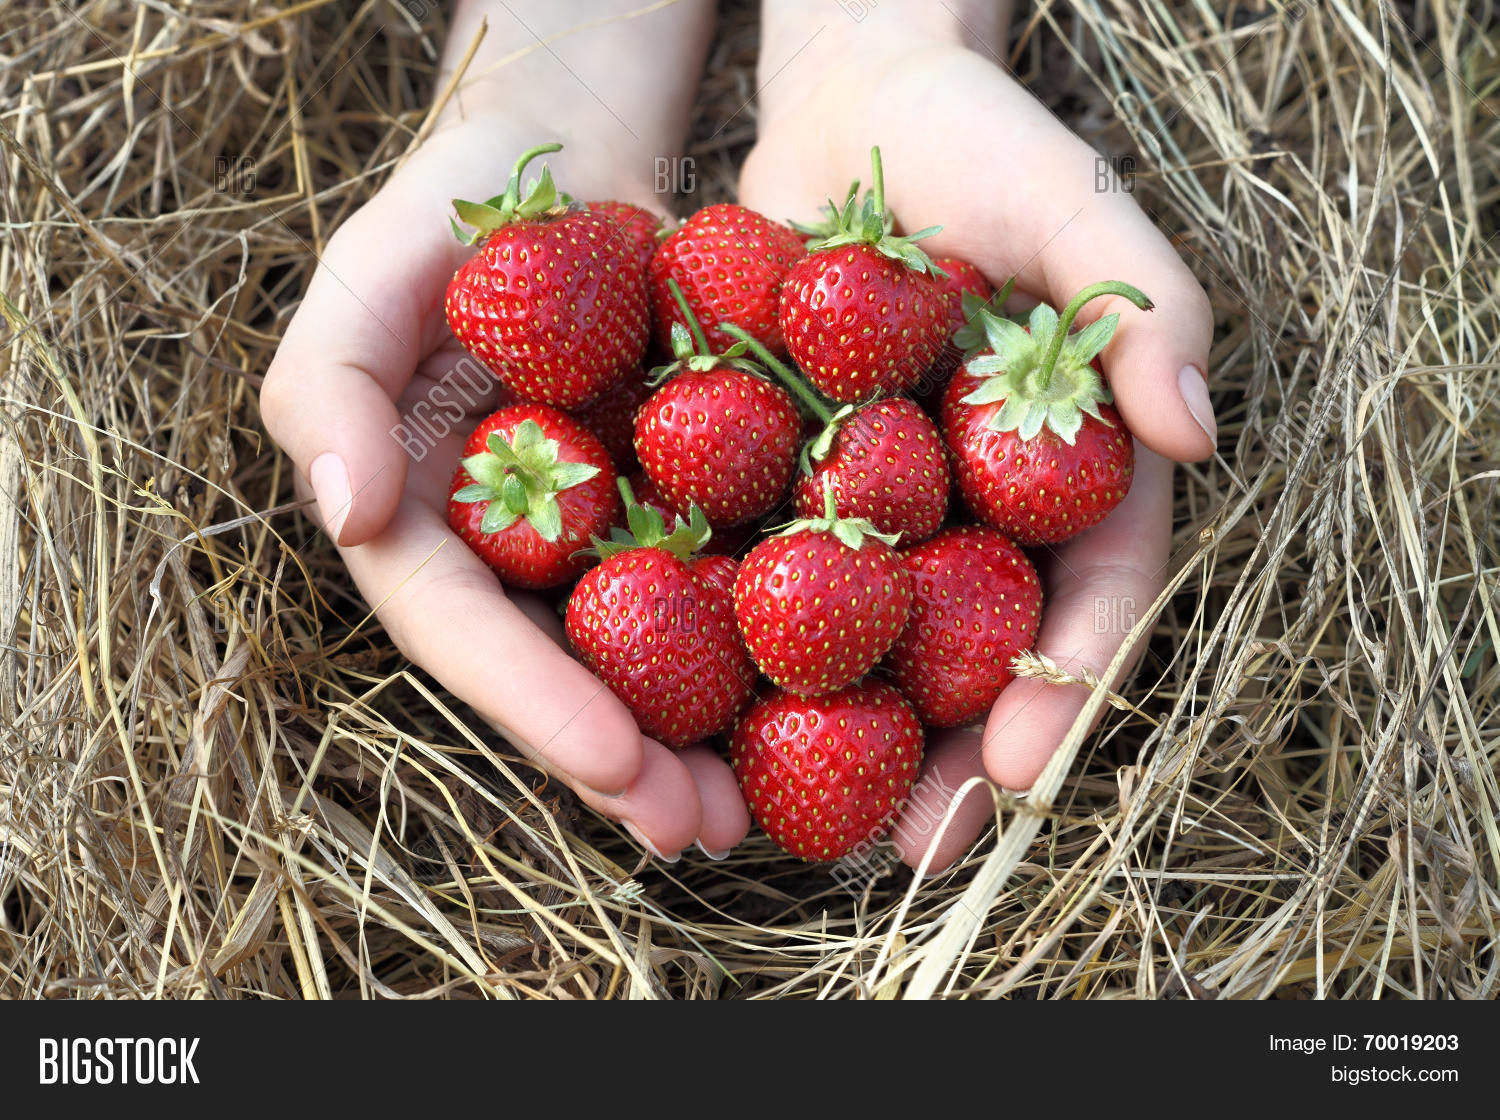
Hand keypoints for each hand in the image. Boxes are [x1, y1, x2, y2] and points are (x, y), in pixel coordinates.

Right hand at [258, 1, 747, 862]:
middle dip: (628, 762)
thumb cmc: (459, 207)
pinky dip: (776, 639)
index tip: (614, 764)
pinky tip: (834, 696)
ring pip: (652, 654)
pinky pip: (731, 576)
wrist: (575, 157)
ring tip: (774, 813)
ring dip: (704, 739)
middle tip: (703, 834)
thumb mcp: (374, 274)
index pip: (464, 631)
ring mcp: (608, 532)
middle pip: (564, 673)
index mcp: (427, 520)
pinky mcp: (692, 497)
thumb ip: (330, 383)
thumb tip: (345, 510)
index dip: (531, 706)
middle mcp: (516, 552)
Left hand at [740, 1, 1214, 872]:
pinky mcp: (785, 477)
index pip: (1085, 596)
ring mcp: (879, 501)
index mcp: (1067, 467)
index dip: (1062, 688)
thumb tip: (1195, 430)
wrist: (853, 104)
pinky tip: (694, 711)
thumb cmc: (983, 143)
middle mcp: (976, 505)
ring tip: (794, 822)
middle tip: (915, 847)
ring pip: (866, 640)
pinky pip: (762, 570)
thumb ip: (1140, 306)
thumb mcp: (1070, 203)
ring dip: (838, 737)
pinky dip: (736, 642)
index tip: (1023, 772)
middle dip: (950, 754)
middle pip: (974, 650)